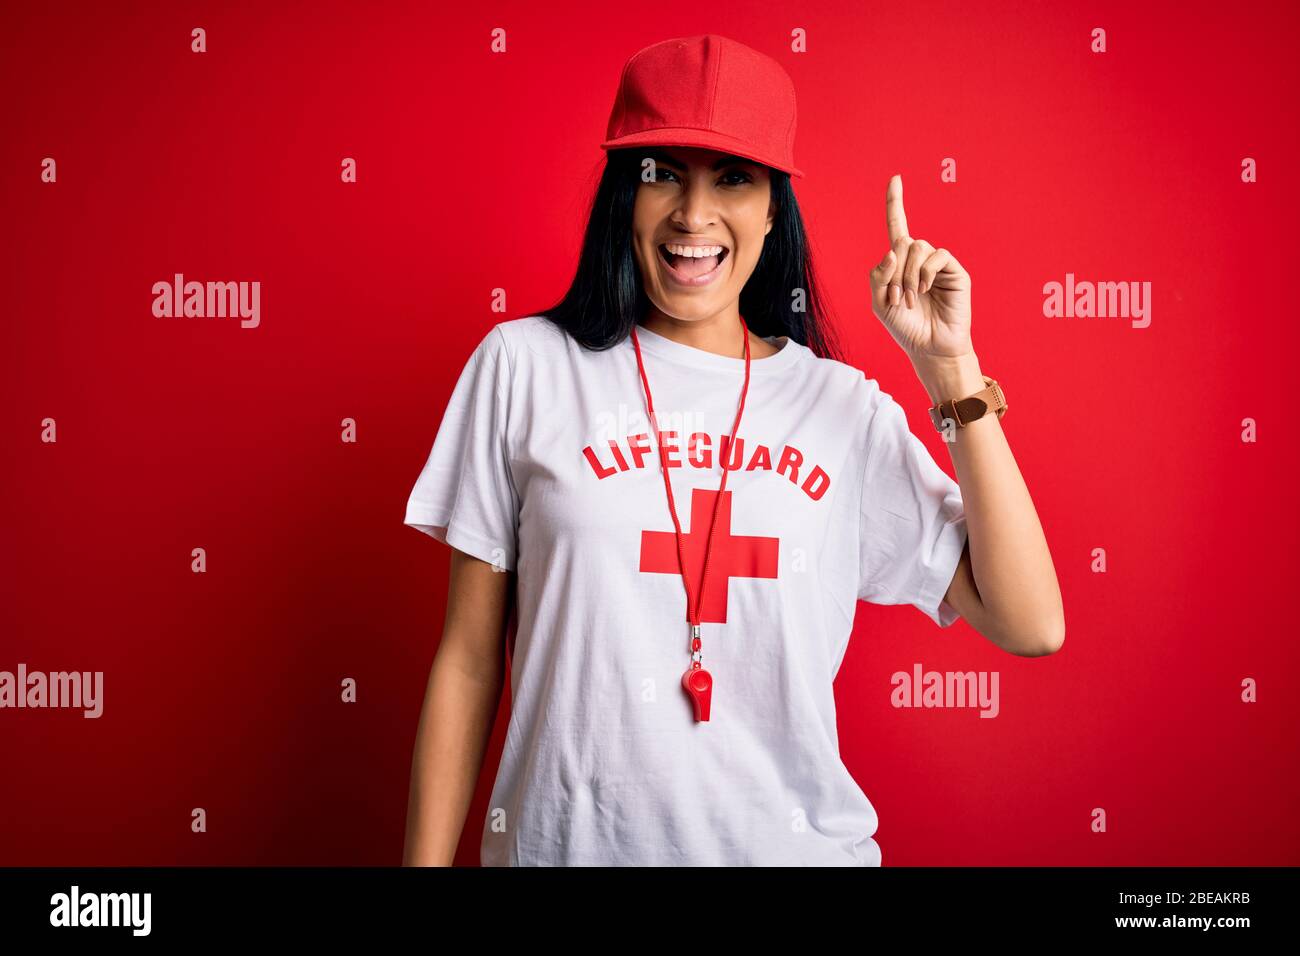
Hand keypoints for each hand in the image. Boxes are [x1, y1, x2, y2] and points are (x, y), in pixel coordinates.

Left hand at [868, 174, 972, 360]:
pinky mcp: (955, 271)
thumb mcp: (880, 303)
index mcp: (900, 264)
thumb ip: (878, 276)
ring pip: (918, 248)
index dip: (895, 203)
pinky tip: (926, 290)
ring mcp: (938, 265)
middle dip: (894, 271)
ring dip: (908, 275)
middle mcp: (920, 260)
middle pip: (902, 243)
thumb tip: (893, 249)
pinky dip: (926, 273)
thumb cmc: (905, 327)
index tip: (896, 178)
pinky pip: (937, 256)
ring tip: (912, 298)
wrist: (929, 347)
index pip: (898, 227)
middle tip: (897, 298)